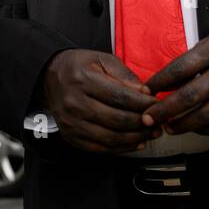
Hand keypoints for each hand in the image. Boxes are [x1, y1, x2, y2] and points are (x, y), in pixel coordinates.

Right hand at [41, 49, 161, 153]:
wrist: (50, 78)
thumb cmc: (79, 67)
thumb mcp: (101, 59)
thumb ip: (125, 75)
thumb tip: (145, 94)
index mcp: (83, 80)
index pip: (120, 97)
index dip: (143, 105)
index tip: (157, 105)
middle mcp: (74, 103)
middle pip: (117, 120)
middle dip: (143, 124)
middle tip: (158, 122)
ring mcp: (71, 123)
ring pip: (111, 138)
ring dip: (136, 138)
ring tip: (151, 134)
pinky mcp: (71, 137)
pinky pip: (101, 148)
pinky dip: (122, 149)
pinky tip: (136, 142)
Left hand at [140, 28, 208, 135]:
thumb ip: (188, 63)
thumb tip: (160, 86)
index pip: (179, 69)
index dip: (158, 83)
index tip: (145, 91)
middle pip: (189, 97)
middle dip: (164, 111)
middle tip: (148, 118)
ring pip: (203, 116)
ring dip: (181, 125)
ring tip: (167, 126)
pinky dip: (203, 129)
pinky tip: (192, 127)